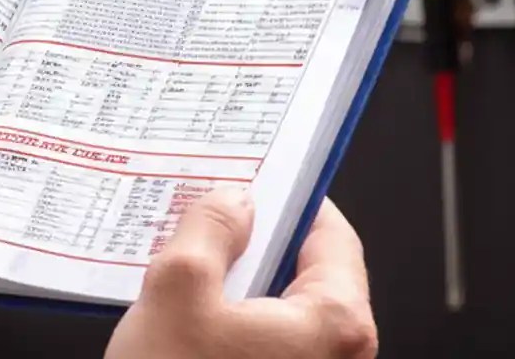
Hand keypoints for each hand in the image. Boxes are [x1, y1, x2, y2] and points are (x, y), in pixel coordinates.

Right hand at [106, 190, 377, 358]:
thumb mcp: (178, 287)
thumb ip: (210, 227)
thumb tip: (232, 199)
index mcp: (334, 321)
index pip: (331, 233)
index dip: (290, 196)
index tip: (259, 174)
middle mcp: (336, 355)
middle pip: (306, 268)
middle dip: (255, 236)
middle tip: (209, 211)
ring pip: (280, 305)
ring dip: (236, 276)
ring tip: (186, 258)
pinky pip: (264, 338)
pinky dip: (230, 313)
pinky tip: (185, 305)